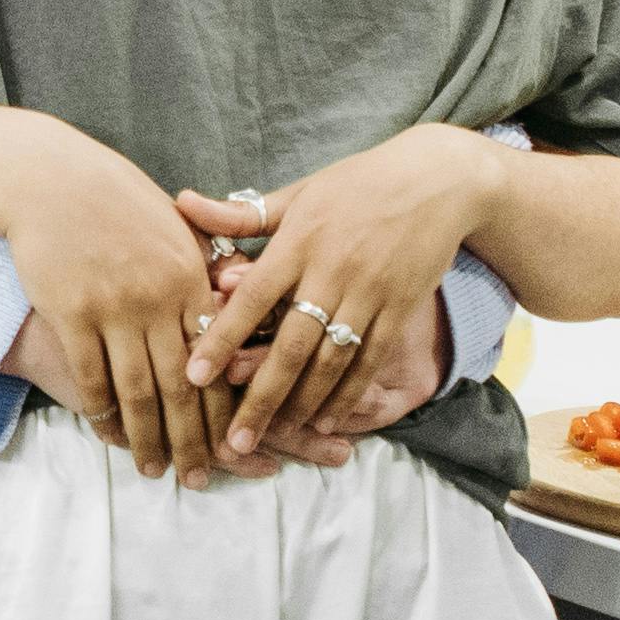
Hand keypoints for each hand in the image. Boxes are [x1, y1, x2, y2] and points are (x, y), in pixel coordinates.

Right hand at [8, 131, 259, 483]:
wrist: (51, 179)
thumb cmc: (117, 200)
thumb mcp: (175, 228)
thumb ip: (206, 270)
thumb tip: (234, 306)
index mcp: (193, 278)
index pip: (219, 361)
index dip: (227, 411)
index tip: (236, 449)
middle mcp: (159, 299)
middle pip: (183, 388)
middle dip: (194, 441)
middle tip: (200, 479)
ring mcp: (114, 307)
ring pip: (138, 391)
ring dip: (147, 438)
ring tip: (156, 471)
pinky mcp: (71, 312)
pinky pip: (91, 377)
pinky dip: (101, 413)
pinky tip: (109, 436)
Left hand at [175, 127, 511, 459]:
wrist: (438, 180)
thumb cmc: (355, 185)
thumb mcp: (298, 193)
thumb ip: (241, 214)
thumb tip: (181, 203)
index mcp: (298, 242)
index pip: (251, 299)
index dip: (221, 339)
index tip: (192, 377)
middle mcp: (331, 271)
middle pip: (290, 345)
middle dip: (260, 397)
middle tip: (232, 440)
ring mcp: (369, 293)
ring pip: (330, 361)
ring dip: (301, 404)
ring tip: (274, 437)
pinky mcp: (400, 308)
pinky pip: (370, 360)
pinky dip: (347, 393)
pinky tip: (325, 421)